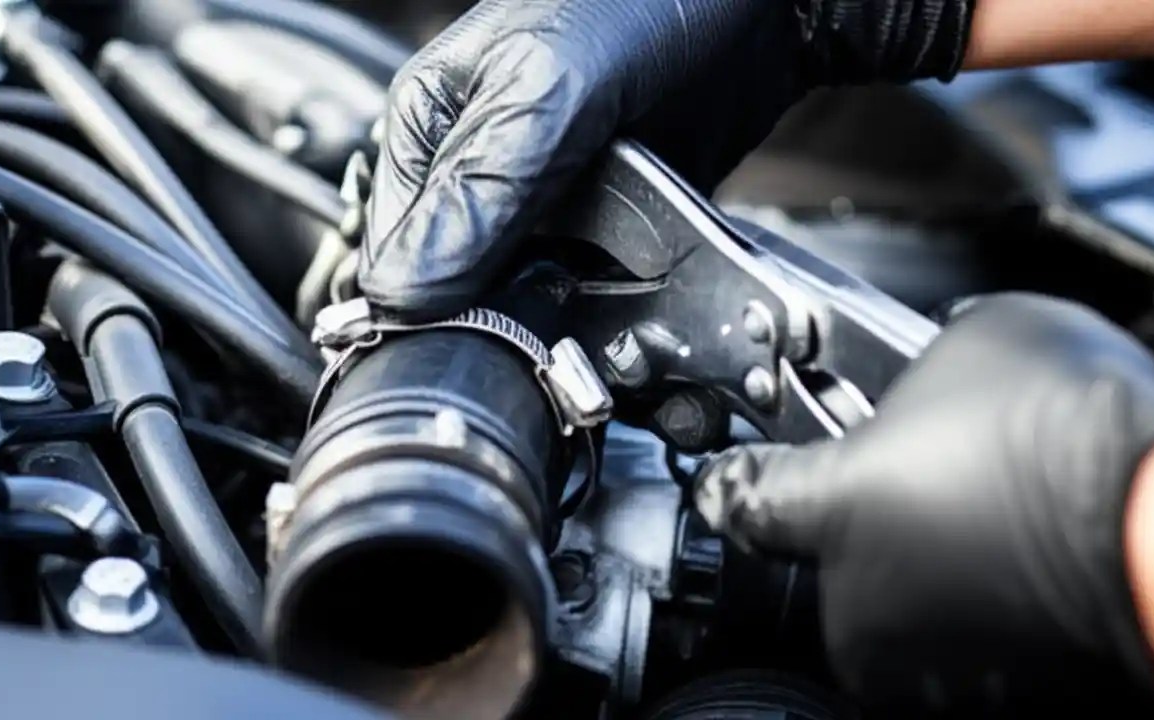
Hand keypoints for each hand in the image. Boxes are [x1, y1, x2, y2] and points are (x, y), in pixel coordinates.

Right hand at [360, 0, 808, 321]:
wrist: (759, 10)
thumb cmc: (649, 3)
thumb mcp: (548, 92)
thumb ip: (479, 192)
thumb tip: (406, 293)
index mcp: (427, 127)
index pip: (394, 258)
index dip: (433, 307)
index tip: (488, 328)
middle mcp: (473, 169)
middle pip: (454, 289)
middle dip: (498, 315)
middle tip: (552, 315)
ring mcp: (538, 200)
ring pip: (518, 300)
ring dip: (554, 316)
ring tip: (599, 298)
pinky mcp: (600, 224)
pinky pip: (582, 292)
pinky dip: (604, 307)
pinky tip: (630, 294)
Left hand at [695, 293, 1153, 712]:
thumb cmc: (1077, 432)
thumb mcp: (978, 344)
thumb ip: (922, 375)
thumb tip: (934, 379)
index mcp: (831, 508)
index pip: (744, 498)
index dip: (738, 477)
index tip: (730, 476)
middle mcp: (860, 604)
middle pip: (834, 559)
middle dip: (870, 525)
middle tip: (934, 483)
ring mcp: (927, 663)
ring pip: (904, 607)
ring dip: (932, 570)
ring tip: (1000, 523)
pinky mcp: (996, 700)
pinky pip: (968, 639)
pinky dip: (989, 610)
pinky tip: (1032, 564)